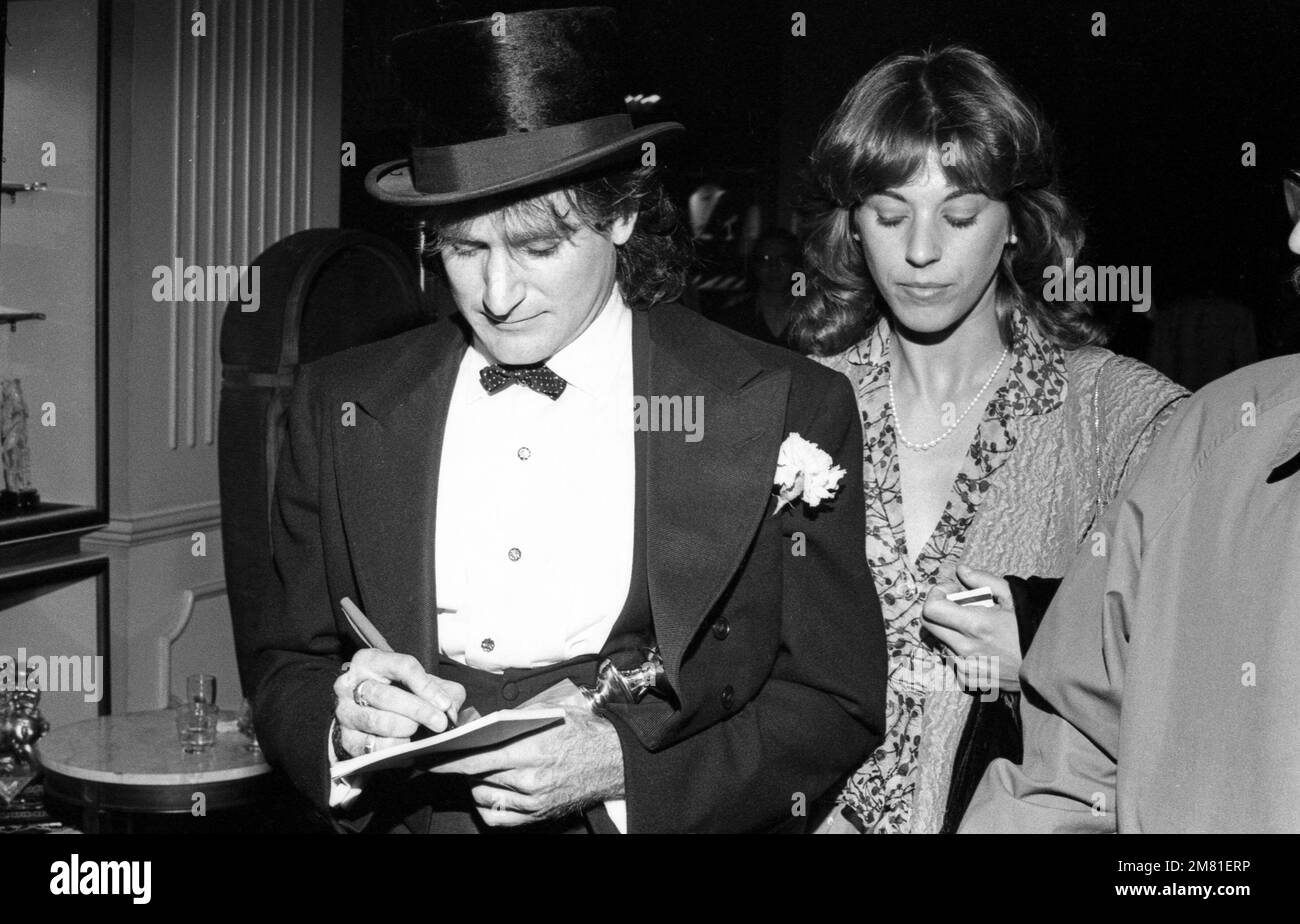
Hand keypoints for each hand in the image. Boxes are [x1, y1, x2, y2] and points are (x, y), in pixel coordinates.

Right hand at [332, 649, 465, 758]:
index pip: (400, 666)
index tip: (443, 703)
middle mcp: (350, 683)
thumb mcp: (424, 684)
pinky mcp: (345, 737)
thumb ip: (444, 690)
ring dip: (401, 727)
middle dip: (417, 710)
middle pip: (384, 694)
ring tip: (417, 731)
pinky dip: (389, 747)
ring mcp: (344, 711)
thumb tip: (450, 708)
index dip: (425, 685)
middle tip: (439, 722)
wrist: (373, 714)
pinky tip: (404, 745)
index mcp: (371, 661)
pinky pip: (366, 745)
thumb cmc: (401, 692)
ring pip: (373, 719)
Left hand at [426, 704, 624, 826]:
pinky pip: (497, 816)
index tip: (431, 757)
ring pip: (483, 795)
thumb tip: (478, 721)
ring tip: (475, 769)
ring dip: (473, 783)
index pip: (477, 758)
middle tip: (446, 758)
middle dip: (459, 767)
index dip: (449, 759)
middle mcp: (530, 778)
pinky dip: (485, 804)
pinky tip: (486, 790)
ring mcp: (532, 800)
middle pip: (477, 776)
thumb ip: (513, 717)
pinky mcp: (536, 815)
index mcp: (532, 749)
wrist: (611, 761)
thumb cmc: (583, 734)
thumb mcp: (550, 712)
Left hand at [921, 564, 1021, 692]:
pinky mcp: (969, 680)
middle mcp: (966, 649)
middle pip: (928, 625)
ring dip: (951, 630)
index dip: (937, 594)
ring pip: (940, 641)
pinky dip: (960, 649)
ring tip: (976, 627)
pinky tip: (981, 646)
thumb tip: (960, 570)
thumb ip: (983, 581)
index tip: (952, 591)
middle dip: (938, 609)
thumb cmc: (1033, 628)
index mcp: (976, 625)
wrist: (1051, 668)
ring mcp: (966, 667)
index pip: (931, 609)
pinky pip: (952, 659)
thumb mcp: (1014, 598)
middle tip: (958, 605)